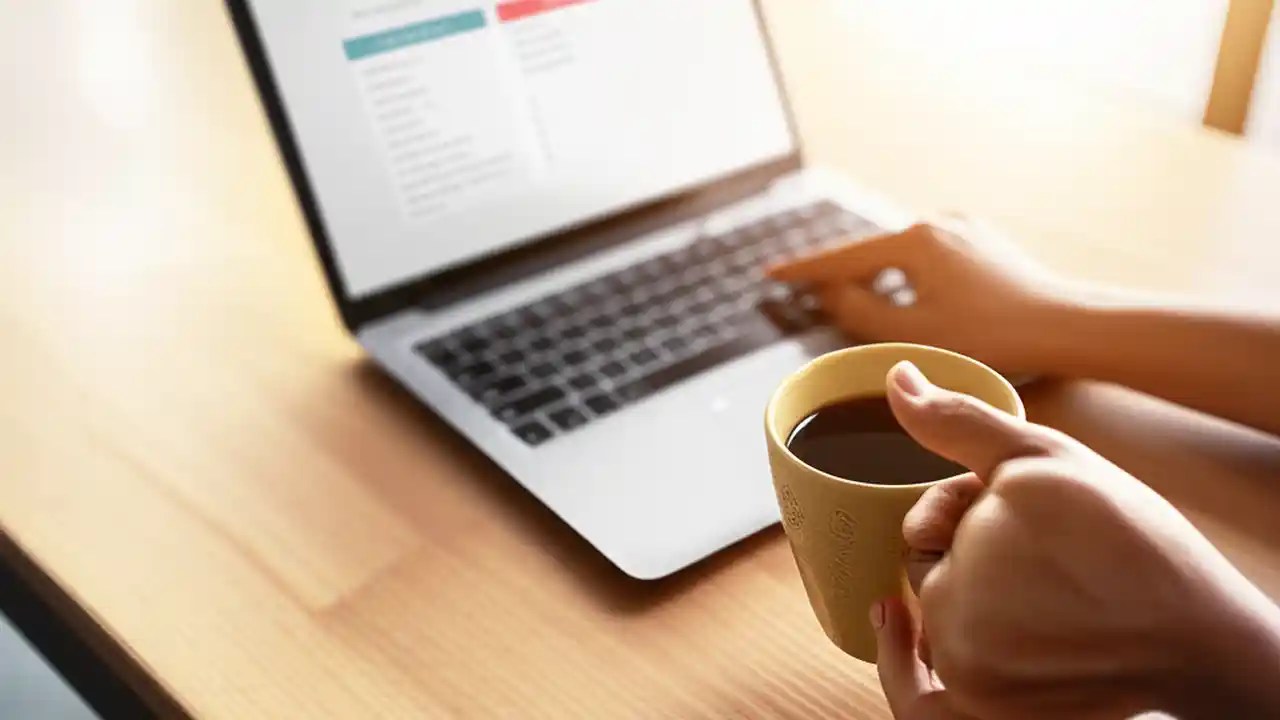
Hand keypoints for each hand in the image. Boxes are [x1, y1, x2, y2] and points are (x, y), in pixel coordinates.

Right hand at [769, 219, 1073, 372]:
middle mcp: (938, 223)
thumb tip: (829, 294)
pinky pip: (928, 259)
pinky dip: (908, 278)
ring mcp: (965, 230)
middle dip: (843, 277)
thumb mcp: (913, 334)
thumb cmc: (994, 336)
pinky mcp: (984, 245)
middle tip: (812, 300)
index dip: (803, 270)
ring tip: (860, 306)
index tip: (769, 273)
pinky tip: (910, 302)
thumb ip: (860, 312)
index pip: (843, 257)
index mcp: (916, 240)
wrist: (1068, 327)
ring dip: (879, 280)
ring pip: (901, 256)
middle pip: (872, 252)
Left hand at [871, 361, 1279, 719]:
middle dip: (972, 554)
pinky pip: (950, 675)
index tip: (1023, 513)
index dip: (967, 509)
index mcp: (955, 554)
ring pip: (947, 621)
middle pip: (932, 575)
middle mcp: (951, 619)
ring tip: (1054, 591)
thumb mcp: (1042, 457)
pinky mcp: (987, 710)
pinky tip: (1035, 631)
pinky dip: (976, 652)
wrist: (1196, 636)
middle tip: (1046, 553)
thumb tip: (895, 378)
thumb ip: (958, 421)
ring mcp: (967, 672)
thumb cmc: (1127, 541)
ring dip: (980, 600)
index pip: (925, 526)